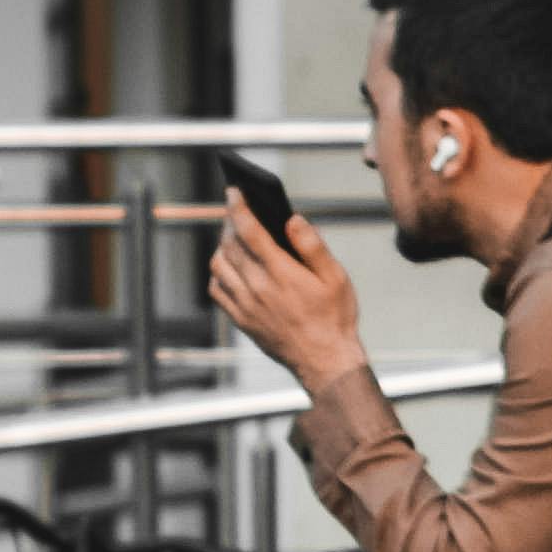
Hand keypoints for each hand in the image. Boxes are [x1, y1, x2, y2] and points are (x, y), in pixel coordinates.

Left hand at [206, 198, 365, 389]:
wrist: (324, 361)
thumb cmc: (334, 317)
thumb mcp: (335, 278)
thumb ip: (312, 246)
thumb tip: (292, 219)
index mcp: (281, 272)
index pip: (250, 230)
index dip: (238, 206)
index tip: (234, 190)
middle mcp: (258, 287)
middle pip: (230, 244)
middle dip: (230, 222)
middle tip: (236, 212)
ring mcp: (245, 304)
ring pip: (219, 264)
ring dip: (222, 246)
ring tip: (233, 238)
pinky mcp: (240, 319)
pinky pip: (216, 289)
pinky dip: (218, 272)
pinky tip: (230, 267)